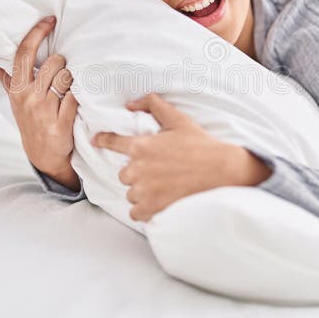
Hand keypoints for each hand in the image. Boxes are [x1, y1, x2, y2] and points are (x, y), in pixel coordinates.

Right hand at [0, 16, 78, 177]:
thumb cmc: (31, 120)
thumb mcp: (14, 99)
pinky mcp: (62, 123)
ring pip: (67, 77)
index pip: (24, 53)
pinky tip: (74, 103)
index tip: (50, 20)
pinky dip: (78, 96)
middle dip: (62, 65)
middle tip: (59, 77)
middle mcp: (29, 97)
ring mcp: (45, 110)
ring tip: (65, 91)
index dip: (37, 33)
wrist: (44, 155)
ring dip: (71, 81)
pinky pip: (76, 96)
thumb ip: (6, 77)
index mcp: (17, 89)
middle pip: (55, 63)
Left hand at [91, 92, 272, 221]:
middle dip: (136, 174)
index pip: (113, 143)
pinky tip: (157, 204)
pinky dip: (143, 210)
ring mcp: (145, 189)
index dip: (103, 141)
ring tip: (161, 188)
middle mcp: (139, 168)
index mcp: (142, 146)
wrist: (222, 171)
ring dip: (141, 192)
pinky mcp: (153, 207)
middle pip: (123, 174)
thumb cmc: (201, 145)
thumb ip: (153, 105)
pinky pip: (136, 212)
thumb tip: (130, 104)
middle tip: (157, 172)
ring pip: (130, 193)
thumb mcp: (178, 120)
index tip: (96, 141)